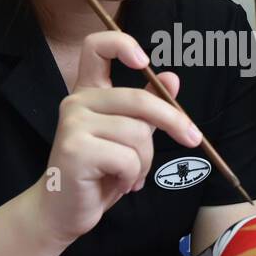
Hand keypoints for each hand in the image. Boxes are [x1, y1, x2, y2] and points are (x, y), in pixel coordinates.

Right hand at [35, 30, 200, 244]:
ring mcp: (72, 124)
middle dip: (173, 122)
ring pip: (138, 134)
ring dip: (145, 161)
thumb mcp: (127, 137)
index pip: (96, 46)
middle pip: (139, 100)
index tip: (144, 62)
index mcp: (88, 92)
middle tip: (192, 139)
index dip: (122, 44)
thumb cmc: (98, 174)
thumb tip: (171, 78)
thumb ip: (146, 107)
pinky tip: (119, 184)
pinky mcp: (75, 150)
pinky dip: (133, 176)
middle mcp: (76, 102)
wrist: (63, 212)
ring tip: (131, 175)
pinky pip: (127, 158)